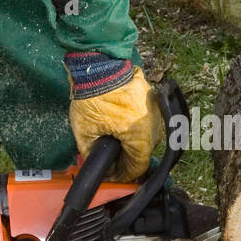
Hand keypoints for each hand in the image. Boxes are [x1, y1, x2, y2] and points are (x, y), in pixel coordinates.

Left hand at [64, 53, 163, 181]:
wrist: (98, 65)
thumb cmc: (93, 95)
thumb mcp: (84, 132)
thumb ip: (92, 155)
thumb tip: (100, 168)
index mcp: (140, 136)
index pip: (137, 166)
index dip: (123, 175)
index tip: (112, 176)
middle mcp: (153, 125)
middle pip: (143, 152)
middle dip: (126, 157)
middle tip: (109, 159)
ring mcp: (156, 110)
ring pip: (146, 135)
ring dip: (131, 141)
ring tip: (112, 138)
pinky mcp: (153, 99)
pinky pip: (147, 119)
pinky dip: (134, 124)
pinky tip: (119, 123)